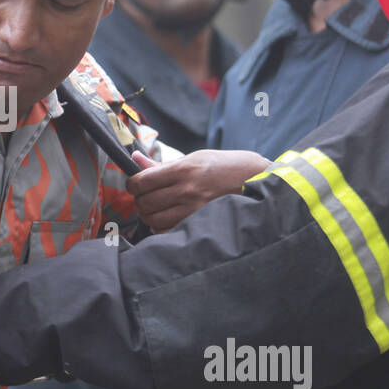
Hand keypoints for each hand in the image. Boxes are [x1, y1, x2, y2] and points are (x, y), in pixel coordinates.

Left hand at [126, 148, 269, 232]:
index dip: (132, 184)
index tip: (135, 185)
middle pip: (145, 202)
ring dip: (149, 214)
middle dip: (140, 200)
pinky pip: (168, 231)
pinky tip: (167, 218)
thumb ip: (162, 164)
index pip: (142, 182)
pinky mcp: (199, 224)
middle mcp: (187, 190)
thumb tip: (135, 159)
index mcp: (183, 169)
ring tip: (157, 207)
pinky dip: (161, 226)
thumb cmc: (224, 167)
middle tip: (146, 196)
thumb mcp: (194, 158)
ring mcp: (193, 210)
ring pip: (153, 219)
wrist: (256, 181)